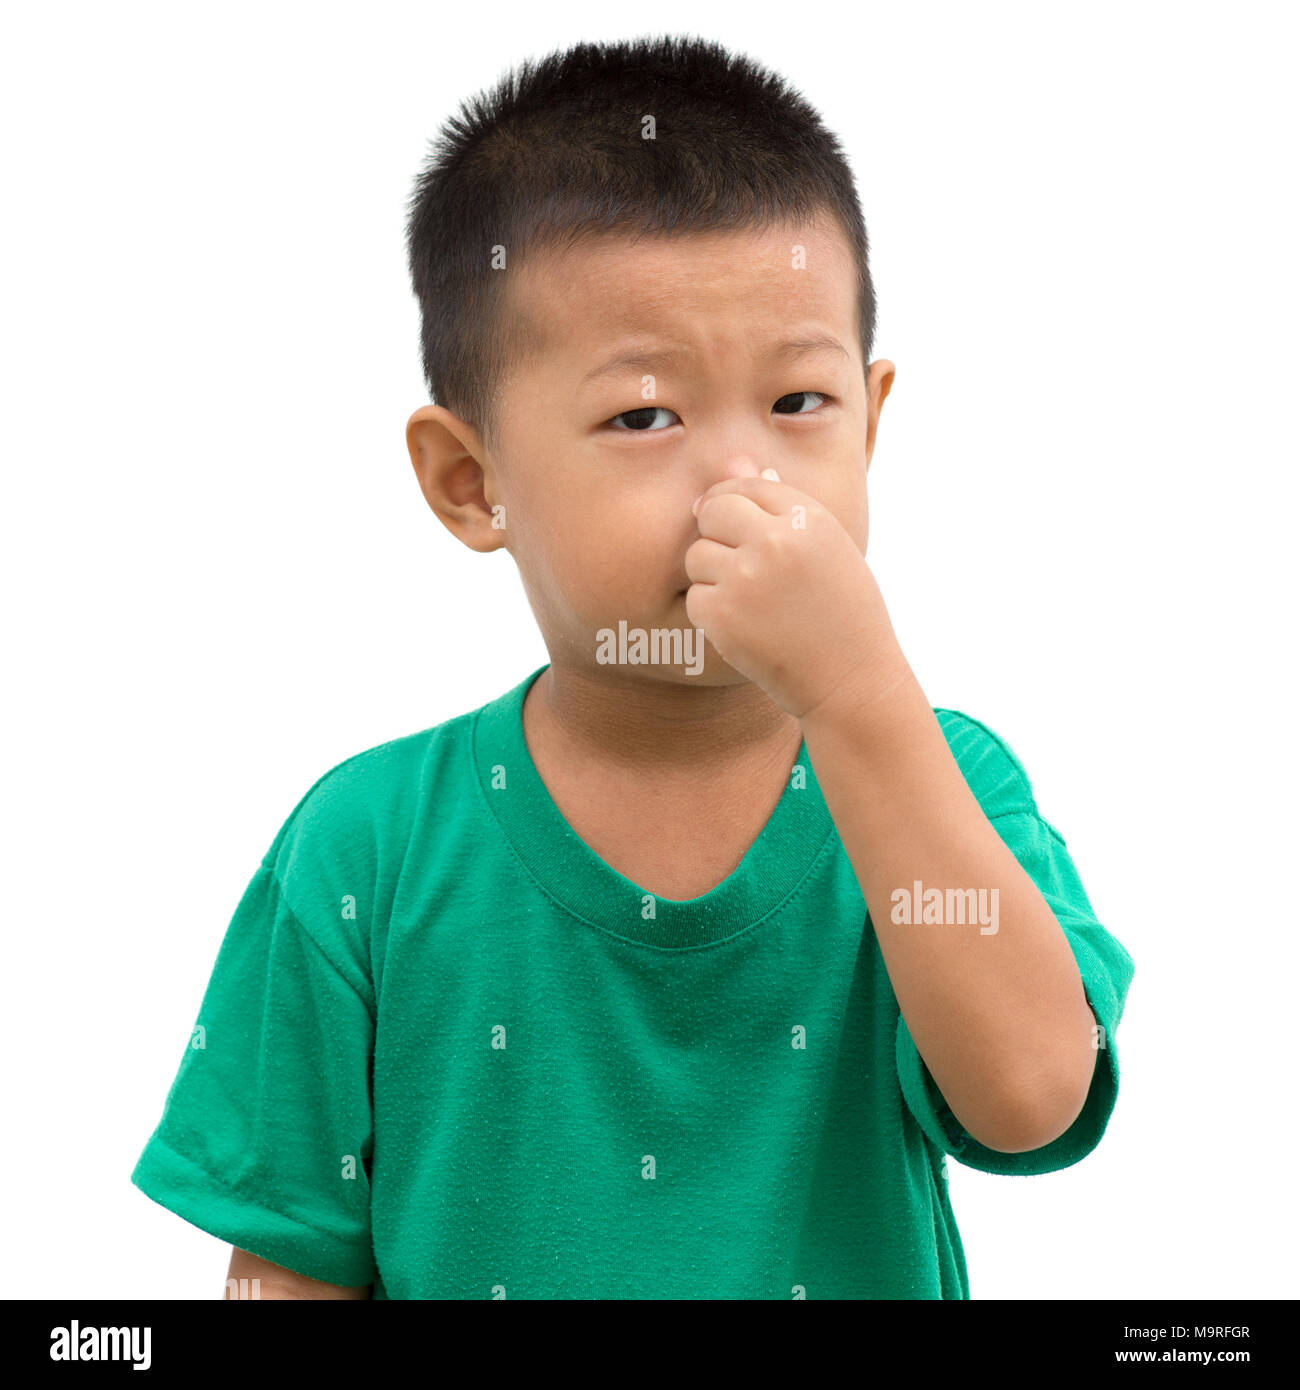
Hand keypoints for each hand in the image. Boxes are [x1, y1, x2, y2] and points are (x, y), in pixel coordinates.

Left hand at [684, 471, 910, 720]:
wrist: (852, 678)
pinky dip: (712, 615)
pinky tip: (744, 628)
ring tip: (750, 603)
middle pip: (713, 510)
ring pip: (697, 556)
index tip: (737, 528)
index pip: (747, 485)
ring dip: (713, 578)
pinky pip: (695, 598)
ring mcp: (745, 577)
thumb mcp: (829, 547)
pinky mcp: (723, 614)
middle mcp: (775, 540)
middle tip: (738, 566)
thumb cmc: (844, 613)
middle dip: (716, 534)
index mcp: (807, 517)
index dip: (735, 504)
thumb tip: (739, 463)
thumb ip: (785, 507)